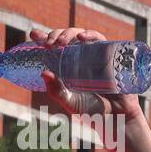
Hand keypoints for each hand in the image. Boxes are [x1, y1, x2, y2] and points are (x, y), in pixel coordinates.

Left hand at [28, 27, 150, 151]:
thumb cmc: (93, 112)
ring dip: (69, 33)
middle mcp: (80, 58)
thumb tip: (43, 72)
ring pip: (81, 35)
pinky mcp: (109, 55)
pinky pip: (100, 39)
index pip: (54, 49)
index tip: (33, 35)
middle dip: (55, 35)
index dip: (43, 38)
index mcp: (67, 67)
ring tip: (61, 41)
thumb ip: (57, 91)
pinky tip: (82, 38)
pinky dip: (90, 34)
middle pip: (66, 38)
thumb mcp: (70, 103)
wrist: (117, 118)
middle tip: (48, 43)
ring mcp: (95, 55)